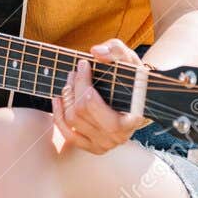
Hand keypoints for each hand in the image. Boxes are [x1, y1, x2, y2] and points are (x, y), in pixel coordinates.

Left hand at [50, 39, 148, 154]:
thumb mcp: (129, 59)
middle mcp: (119, 136)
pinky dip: (59, 117)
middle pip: (80, 110)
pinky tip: (58, 100)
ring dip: (66, 97)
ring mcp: (105, 144)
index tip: (83, 63)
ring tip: (69, 82)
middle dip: (73, 87)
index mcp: (131, 118)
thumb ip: (116, 50)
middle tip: (75, 71)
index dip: (82, 81)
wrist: (138, 99)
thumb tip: (96, 51)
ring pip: (72, 120)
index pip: (92, 102)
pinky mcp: (94, 147)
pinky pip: (68, 135)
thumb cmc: (133, 79)